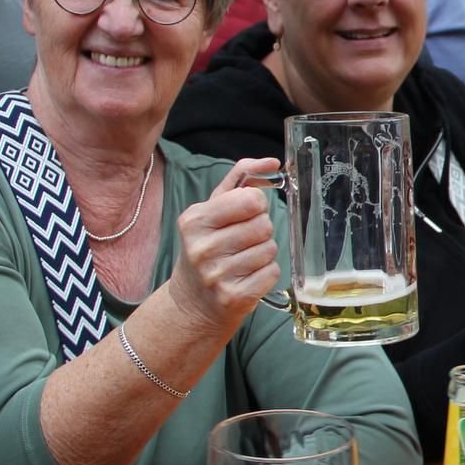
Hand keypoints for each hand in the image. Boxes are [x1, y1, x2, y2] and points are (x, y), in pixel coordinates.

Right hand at [165, 157, 281, 334]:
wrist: (192, 302)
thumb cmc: (207, 247)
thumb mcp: (213, 209)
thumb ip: (241, 179)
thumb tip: (272, 162)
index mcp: (195, 220)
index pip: (252, 200)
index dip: (256, 206)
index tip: (244, 215)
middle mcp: (202, 248)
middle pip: (264, 225)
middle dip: (261, 231)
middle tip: (242, 242)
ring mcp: (216, 275)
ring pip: (270, 249)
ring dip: (264, 253)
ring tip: (242, 260)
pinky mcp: (233, 297)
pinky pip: (272, 273)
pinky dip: (266, 274)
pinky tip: (247, 277)